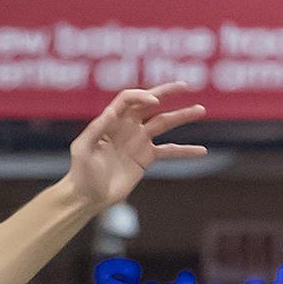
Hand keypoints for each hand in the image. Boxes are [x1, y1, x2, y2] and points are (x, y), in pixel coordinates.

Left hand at [65, 84, 206, 210]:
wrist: (87, 197)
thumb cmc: (80, 173)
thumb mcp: (82, 150)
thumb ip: (96, 130)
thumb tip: (112, 110)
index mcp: (111, 120)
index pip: (129, 99)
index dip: (142, 96)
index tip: (155, 102)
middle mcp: (127, 126)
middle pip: (151, 103)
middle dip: (168, 92)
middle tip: (186, 86)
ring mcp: (139, 141)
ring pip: (164, 123)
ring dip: (182, 116)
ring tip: (201, 110)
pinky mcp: (146, 158)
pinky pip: (169, 150)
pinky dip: (185, 151)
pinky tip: (202, 151)